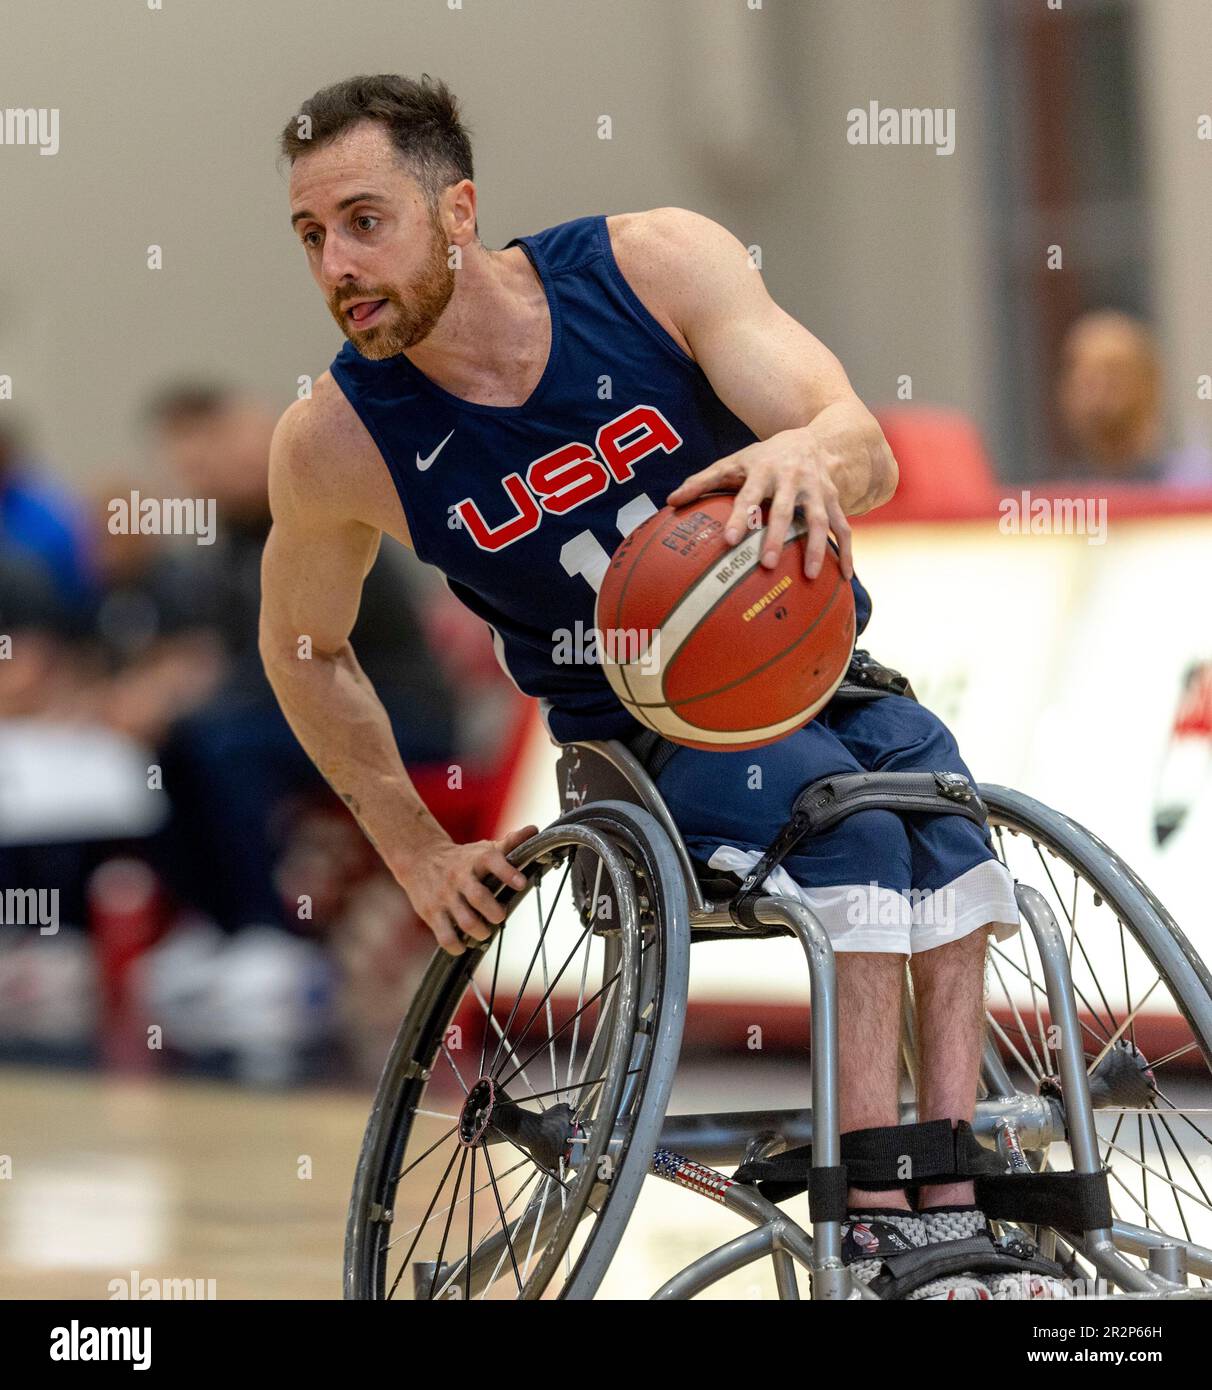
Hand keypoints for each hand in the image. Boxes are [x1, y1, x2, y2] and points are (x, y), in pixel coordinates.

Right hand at [398, 823, 538, 955]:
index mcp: (476, 860)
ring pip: (464, 920)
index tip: (521, 884)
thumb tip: (534, 831)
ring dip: (480, 931)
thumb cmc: (462, 858)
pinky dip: (457, 946)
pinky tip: (464, 944)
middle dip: (495, 912)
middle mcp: (459, 877)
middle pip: (479, 897)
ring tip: (484, 932)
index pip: (493, 861)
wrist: (420, 858)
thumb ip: (510, 843)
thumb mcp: (484, 849)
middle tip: (499, 916)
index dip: (508, 872)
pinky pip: (445, 936)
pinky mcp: (431, 913)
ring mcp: (444, 896)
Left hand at [665, 429, 853, 579]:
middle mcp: (793, 479)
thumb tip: (670, 501)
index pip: (749, 495)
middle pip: (786, 509)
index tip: (730, 541)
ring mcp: (818, 490)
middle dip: (777, 536)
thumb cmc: (766, 457)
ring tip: (809, 576)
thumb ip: (703, 481)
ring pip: (820, 520)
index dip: (740, 517)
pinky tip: (844, 577)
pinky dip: (846, 551)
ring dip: (816, 547)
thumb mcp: (735, 461)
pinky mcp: (836, 500)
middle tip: (767, 564)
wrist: (815, 438)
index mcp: (765, 470)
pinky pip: (843, 527)